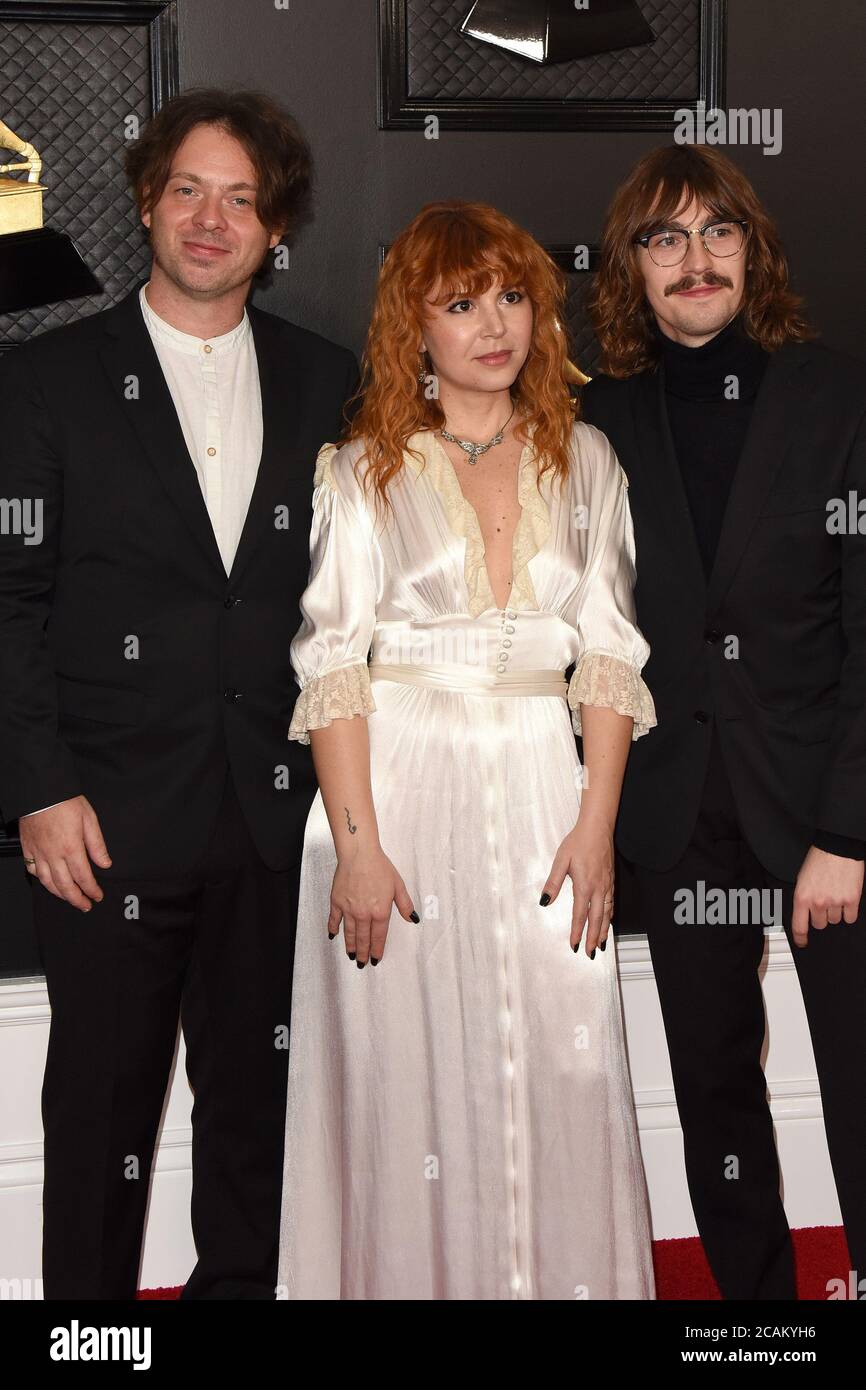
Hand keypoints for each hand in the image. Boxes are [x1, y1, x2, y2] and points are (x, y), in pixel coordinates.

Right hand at [19, 796, 111, 912]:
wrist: (41, 790)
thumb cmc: (65, 802)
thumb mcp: (89, 819)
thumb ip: (97, 844)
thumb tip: (105, 864)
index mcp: (71, 848)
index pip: (83, 877)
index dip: (91, 890)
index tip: (97, 896)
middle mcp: (53, 854)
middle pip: (65, 886)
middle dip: (76, 899)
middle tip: (85, 905)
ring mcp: (39, 852)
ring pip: (47, 882)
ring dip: (59, 894)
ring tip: (69, 898)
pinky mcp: (28, 848)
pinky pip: (32, 870)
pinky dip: (41, 879)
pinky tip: (48, 882)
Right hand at [328, 845, 417, 965]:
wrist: (359, 854)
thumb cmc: (379, 866)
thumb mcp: (398, 885)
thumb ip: (405, 904)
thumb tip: (413, 918)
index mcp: (380, 911)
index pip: (379, 937)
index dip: (378, 950)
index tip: (376, 959)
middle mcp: (363, 914)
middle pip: (363, 939)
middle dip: (363, 953)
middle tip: (362, 963)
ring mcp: (348, 909)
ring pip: (349, 933)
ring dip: (350, 946)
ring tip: (351, 955)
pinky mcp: (336, 902)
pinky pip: (334, 920)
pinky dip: (333, 928)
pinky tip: (333, 935)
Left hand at [540, 815, 613, 956]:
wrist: (597, 827)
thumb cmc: (578, 842)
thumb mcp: (561, 861)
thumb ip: (553, 882)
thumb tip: (544, 900)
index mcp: (584, 885)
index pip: (580, 914)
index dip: (576, 932)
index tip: (574, 945)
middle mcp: (598, 888)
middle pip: (597, 919)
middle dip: (594, 938)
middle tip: (591, 953)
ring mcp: (607, 885)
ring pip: (607, 913)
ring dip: (604, 930)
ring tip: (602, 944)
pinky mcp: (611, 880)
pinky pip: (611, 903)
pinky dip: (610, 917)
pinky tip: (608, 921)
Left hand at [791, 845, 863, 946]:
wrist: (837, 848)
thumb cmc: (819, 860)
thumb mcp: (802, 880)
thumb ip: (804, 898)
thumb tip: (805, 914)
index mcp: (802, 897)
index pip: (799, 926)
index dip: (801, 938)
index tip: (803, 942)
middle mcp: (818, 902)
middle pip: (820, 924)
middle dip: (821, 916)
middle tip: (824, 903)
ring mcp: (835, 902)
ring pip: (835, 921)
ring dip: (835, 912)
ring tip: (835, 896)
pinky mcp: (851, 900)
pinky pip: (850, 918)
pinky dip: (849, 912)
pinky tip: (846, 901)